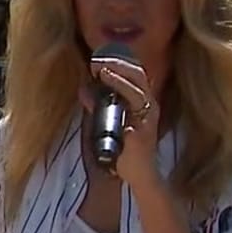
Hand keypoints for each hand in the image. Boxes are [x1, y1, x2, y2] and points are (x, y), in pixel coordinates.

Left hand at [84, 54, 162, 190]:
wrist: (139, 175)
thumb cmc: (125, 148)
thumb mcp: (108, 122)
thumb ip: (97, 105)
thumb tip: (83, 88)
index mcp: (144, 102)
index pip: (135, 73)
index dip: (119, 62)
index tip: (98, 57)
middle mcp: (148, 108)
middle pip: (139, 77)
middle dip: (118, 65)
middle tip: (98, 61)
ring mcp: (146, 120)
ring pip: (138, 93)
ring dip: (120, 80)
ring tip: (103, 72)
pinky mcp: (141, 135)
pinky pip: (134, 118)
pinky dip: (123, 107)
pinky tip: (109, 98)